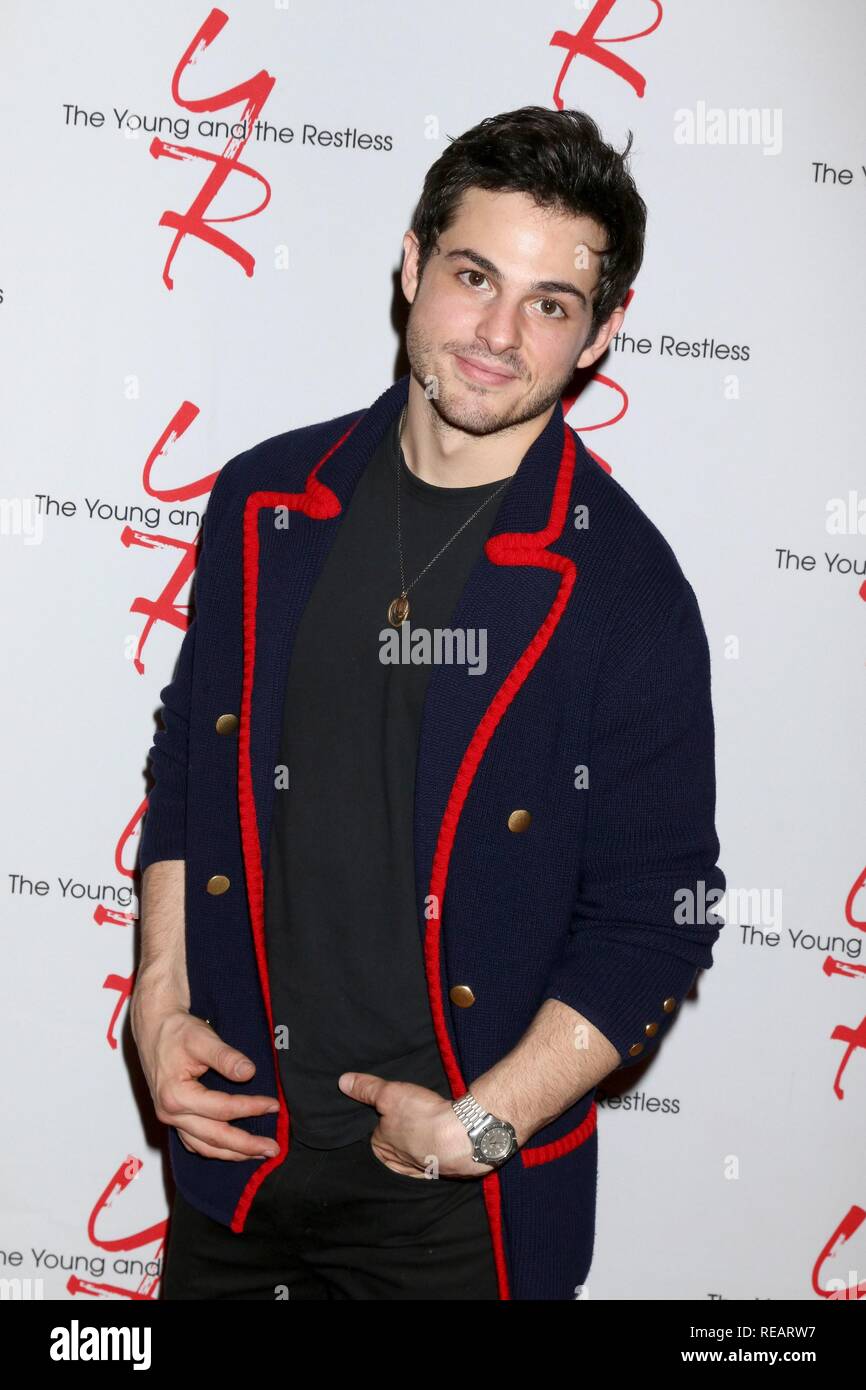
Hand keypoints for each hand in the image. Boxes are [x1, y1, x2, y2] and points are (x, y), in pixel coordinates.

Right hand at [131, 996, 280, 1160]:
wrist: (154, 1028)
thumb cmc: (176, 1031)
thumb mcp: (202, 1038)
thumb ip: (225, 1057)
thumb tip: (249, 1073)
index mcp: (176, 1095)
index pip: (223, 1109)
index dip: (251, 1108)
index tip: (273, 1106)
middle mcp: (170, 1113)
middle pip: (214, 1137)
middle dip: (246, 1145)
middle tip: (273, 1148)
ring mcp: (170, 1119)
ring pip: (204, 1146)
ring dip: (232, 1154)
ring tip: (258, 1155)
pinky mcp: (173, 1117)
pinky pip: (195, 1142)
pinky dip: (215, 1149)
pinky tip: (232, 1150)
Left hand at [337, 1072, 494, 1178]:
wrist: (463, 1137)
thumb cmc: (422, 1117)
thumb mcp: (389, 1094)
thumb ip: (366, 1088)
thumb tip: (343, 1081)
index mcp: (382, 1151)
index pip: (375, 1136)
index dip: (380, 1122)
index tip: (390, 1111)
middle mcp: (399, 1166)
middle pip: (395, 1148)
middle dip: (400, 1137)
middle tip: (410, 1119)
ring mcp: (423, 1170)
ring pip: (416, 1155)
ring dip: (421, 1145)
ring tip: (427, 1129)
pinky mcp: (446, 1170)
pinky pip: (436, 1160)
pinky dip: (438, 1151)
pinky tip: (443, 1142)